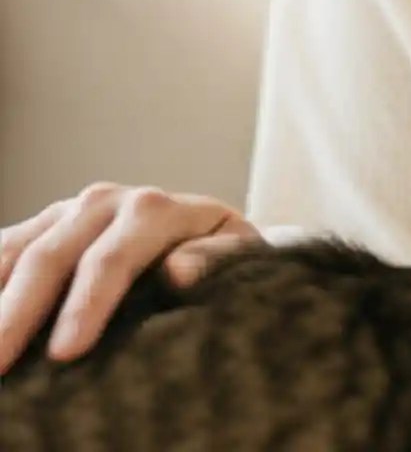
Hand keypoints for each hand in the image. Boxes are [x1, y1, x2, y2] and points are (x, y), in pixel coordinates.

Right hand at [0, 183, 258, 371]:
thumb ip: (218, 260)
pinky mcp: (44, 225)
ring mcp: (69, 211)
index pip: (112, 260)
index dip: (87, 306)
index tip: (65, 355)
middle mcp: (105, 202)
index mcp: (154, 209)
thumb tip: (181, 271)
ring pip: (16, 252)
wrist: (205, 228)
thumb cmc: (225, 256)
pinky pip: (4, 251)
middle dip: (20, 314)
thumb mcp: (239, 256)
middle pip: (52, 257)